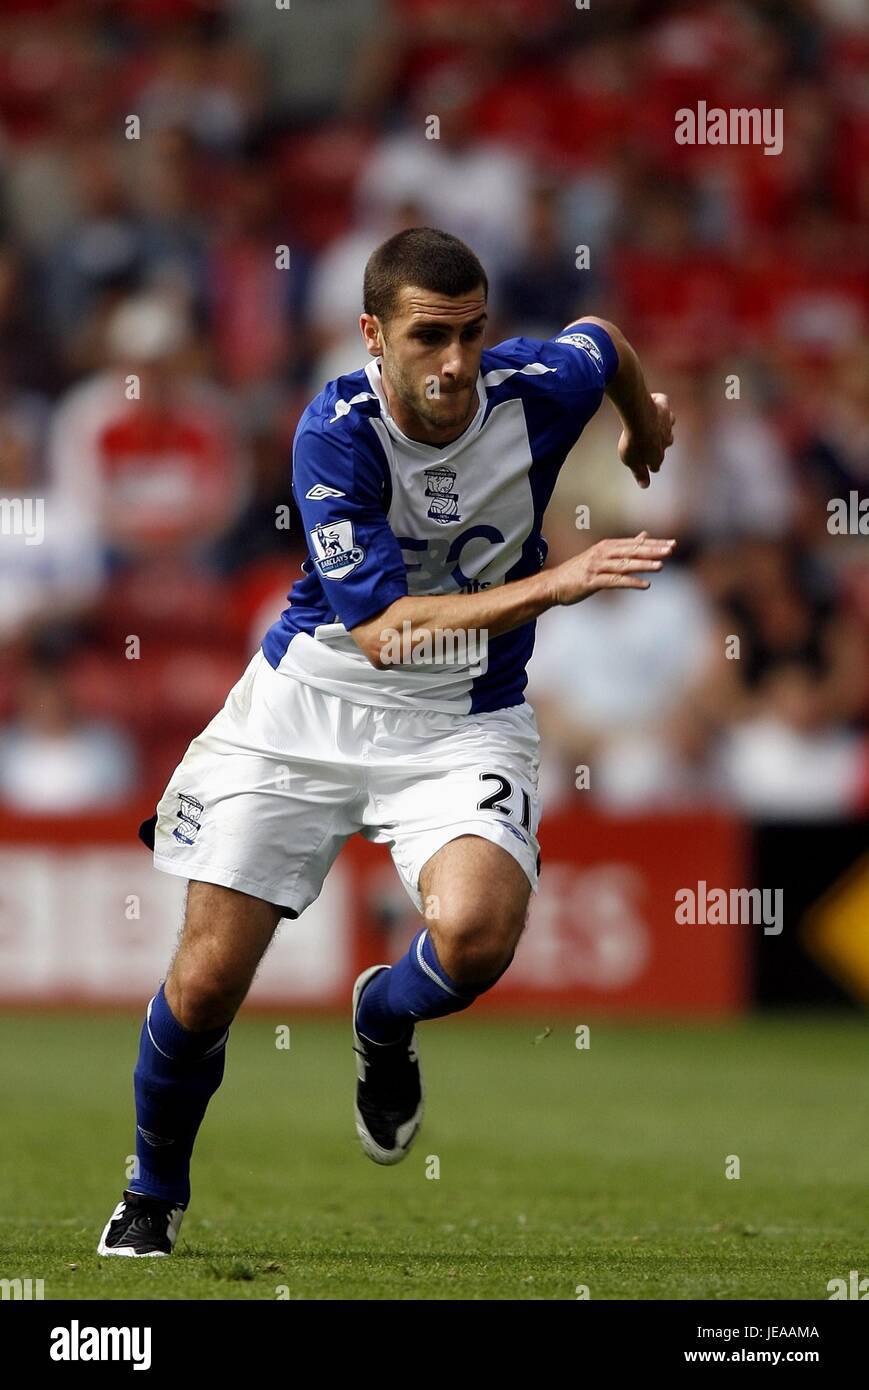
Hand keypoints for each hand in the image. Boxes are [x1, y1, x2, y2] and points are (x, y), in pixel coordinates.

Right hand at [550, 532, 675, 605]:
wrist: (553, 584)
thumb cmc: (579, 571)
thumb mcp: (602, 555)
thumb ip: (624, 546)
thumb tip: (645, 536)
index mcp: (607, 546)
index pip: (635, 543)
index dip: (654, 544)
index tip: (672, 544)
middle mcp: (602, 553)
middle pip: (632, 551)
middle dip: (652, 550)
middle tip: (671, 550)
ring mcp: (596, 567)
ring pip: (624, 565)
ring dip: (643, 565)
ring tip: (661, 566)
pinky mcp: (591, 581)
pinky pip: (615, 581)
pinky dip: (631, 582)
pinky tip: (645, 585)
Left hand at [618, 393, 674, 488]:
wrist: (640, 417)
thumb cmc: (633, 441)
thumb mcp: (631, 461)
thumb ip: (639, 473)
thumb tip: (645, 485)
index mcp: (657, 456)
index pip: (656, 465)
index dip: (651, 464)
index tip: (647, 464)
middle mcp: (665, 440)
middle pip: (667, 443)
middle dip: (660, 443)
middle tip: (651, 440)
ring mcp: (667, 423)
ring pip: (669, 426)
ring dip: (664, 425)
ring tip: (655, 423)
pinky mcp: (665, 408)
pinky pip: (665, 406)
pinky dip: (662, 405)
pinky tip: (656, 402)